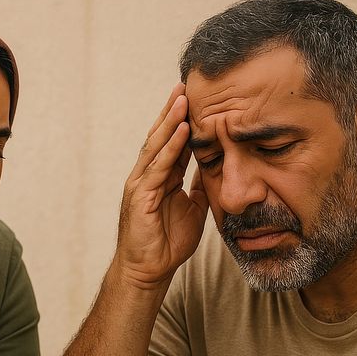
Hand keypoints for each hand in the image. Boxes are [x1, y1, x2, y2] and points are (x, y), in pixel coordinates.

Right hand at [115, 83, 208, 289]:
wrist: (149, 271)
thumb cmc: (167, 244)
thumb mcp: (194, 209)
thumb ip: (200, 186)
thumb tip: (217, 167)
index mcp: (161, 177)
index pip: (172, 142)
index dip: (182, 120)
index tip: (195, 98)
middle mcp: (147, 175)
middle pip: (160, 136)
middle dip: (172, 111)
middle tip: (185, 84)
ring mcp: (141, 184)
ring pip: (156, 146)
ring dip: (170, 121)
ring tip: (182, 98)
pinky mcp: (140, 196)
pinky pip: (157, 167)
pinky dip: (170, 148)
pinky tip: (181, 131)